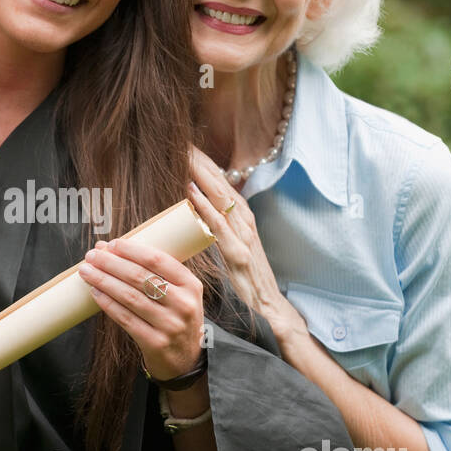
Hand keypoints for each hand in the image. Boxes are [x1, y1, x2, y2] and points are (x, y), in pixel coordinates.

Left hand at [77, 238, 204, 381]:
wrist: (184, 360)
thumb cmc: (175, 318)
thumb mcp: (178, 294)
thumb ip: (154, 273)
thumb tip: (109, 249)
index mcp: (191, 285)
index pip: (158, 260)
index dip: (131, 250)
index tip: (111, 244)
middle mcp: (183, 304)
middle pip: (140, 277)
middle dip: (111, 263)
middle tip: (92, 255)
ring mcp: (170, 325)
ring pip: (130, 297)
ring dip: (104, 281)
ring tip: (87, 271)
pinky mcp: (155, 343)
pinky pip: (125, 319)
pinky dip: (108, 304)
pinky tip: (95, 293)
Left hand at [187, 145, 304, 340]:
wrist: (269, 310)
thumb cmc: (247, 280)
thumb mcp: (233, 248)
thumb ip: (218, 231)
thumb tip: (193, 215)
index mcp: (242, 220)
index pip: (221, 184)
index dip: (204, 164)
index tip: (186, 146)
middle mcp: (245, 223)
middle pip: (221, 184)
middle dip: (201, 162)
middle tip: (181, 141)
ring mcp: (243, 238)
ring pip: (221, 199)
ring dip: (201, 176)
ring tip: (183, 155)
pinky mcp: (238, 256)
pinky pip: (219, 227)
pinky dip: (205, 207)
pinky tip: (190, 193)